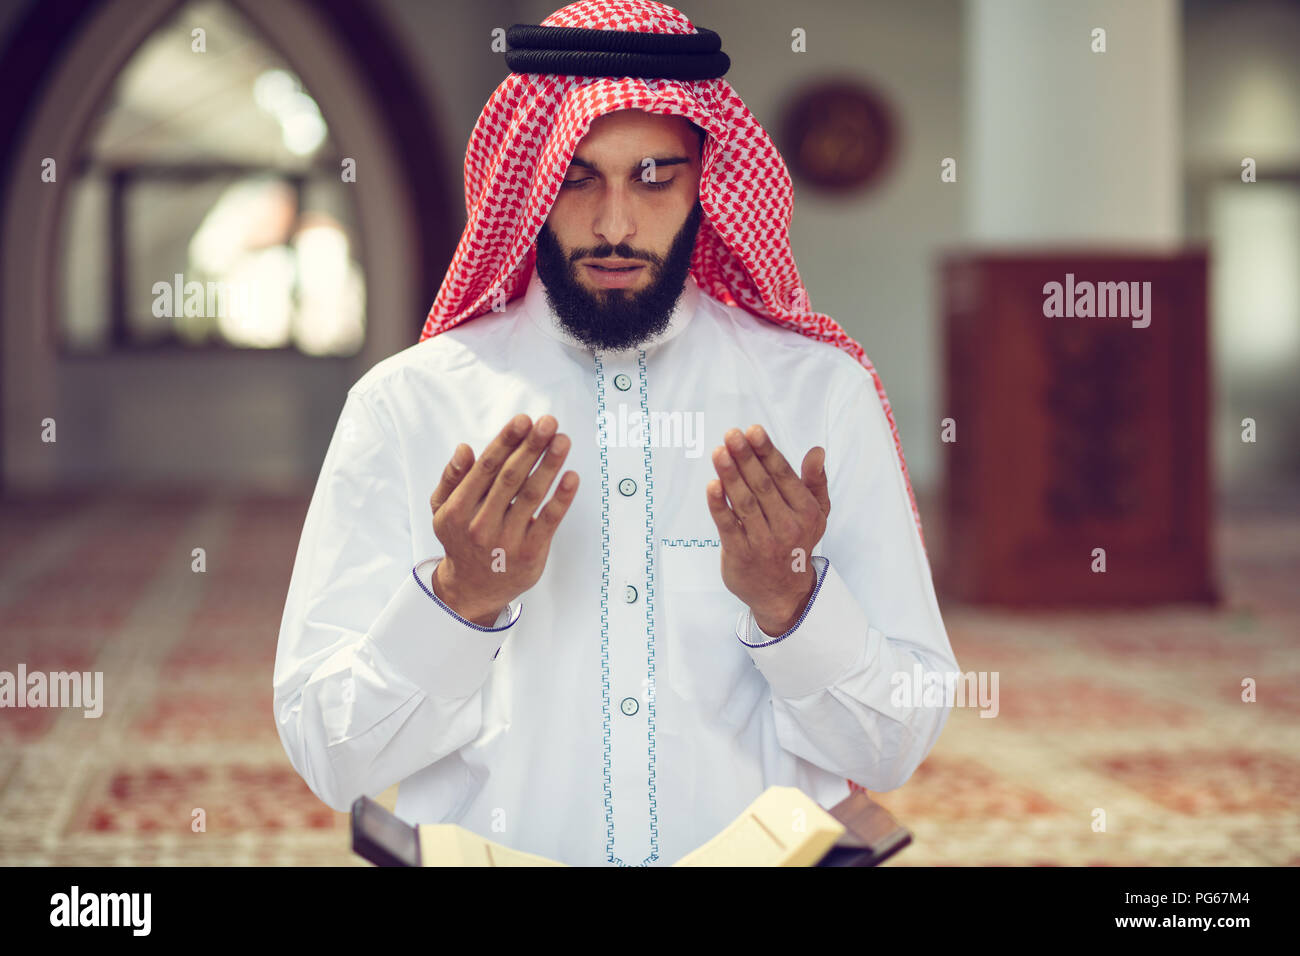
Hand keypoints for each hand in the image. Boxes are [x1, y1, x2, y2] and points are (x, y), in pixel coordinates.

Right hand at [429, 414, 577, 625]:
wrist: (472, 589)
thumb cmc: (461, 539)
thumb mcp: (442, 510)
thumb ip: (451, 478)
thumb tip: (464, 448)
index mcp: (458, 509)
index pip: (486, 468)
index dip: (506, 442)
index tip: (523, 421)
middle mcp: (480, 525)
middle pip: (510, 478)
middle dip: (531, 447)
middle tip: (549, 423)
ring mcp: (506, 541)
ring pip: (531, 495)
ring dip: (549, 465)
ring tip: (562, 441)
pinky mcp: (530, 554)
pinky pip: (549, 522)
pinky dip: (561, 499)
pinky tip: (571, 477)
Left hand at [706, 425, 829, 636]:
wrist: (784, 594)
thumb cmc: (797, 543)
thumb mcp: (816, 514)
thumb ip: (815, 482)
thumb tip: (817, 451)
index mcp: (806, 512)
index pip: (783, 476)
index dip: (767, 452)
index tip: (753, 431)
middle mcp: (787, 526)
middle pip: (763, 486)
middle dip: (746, 458)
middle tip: (731, 434)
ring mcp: (763, 542)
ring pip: (745, 503)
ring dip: (730, 476)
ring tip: (718, 452)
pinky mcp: (740, 554)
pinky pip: (728, 526)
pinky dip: (719, 505)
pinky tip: (712, 485)